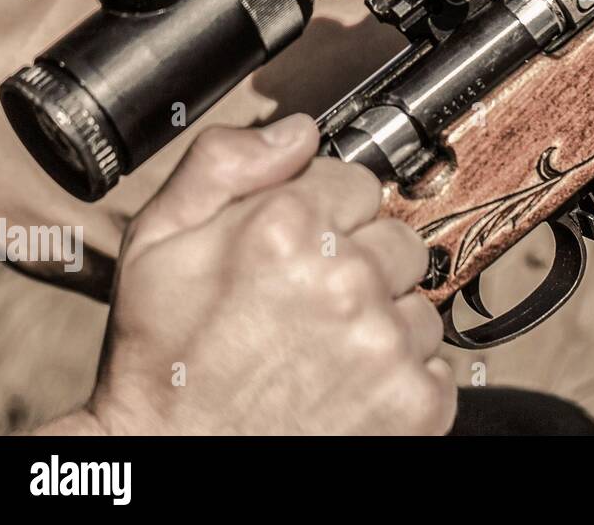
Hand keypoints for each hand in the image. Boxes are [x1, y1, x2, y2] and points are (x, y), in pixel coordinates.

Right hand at [62, 115, 454, 434]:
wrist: (174, 462)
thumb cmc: (164, 364)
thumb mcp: (157, 243)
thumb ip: (224, 164)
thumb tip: (298, 131)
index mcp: (286, 228)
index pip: (358, 183)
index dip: (326, 215)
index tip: (297, 250)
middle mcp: (346, 279)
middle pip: (398, 238)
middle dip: (362, 263)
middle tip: (306, 306)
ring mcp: (385, 342)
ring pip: (419, 302)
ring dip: (384, 321)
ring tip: (321, 352)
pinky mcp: (414, 401)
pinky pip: (435, 363)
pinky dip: (402, 376)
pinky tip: (347, 387)